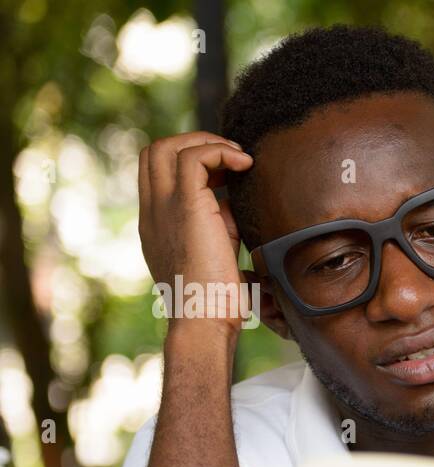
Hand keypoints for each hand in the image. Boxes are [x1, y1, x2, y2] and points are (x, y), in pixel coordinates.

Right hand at [138, 131, 252, 330]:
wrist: (204, 320)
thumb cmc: (215, 299)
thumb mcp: (215, 251)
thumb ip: (218, 224)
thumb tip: (234, 204)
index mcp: (155, 222)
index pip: (156, 172)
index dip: (188, 160)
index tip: (224, 173)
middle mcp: (153, 211)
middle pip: (154, 151)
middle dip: (194, 143)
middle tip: (231, 159)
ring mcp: (164, 208)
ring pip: (166, 147)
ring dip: (207, 143)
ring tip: (239, 159)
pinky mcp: (187, 208)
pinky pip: (194, 158)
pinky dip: (220, 152)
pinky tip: (245, 165)